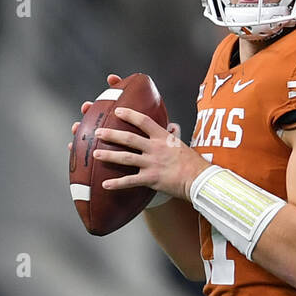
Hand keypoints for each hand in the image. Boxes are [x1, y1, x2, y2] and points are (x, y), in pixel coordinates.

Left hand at [70, 74, 206, 203]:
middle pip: (129, 138)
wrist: (199, 180)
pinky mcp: (151, 179)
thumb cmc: (192, 163)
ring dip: (109, 155)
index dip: (129, 115)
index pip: (143, 121)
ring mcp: (152, 163)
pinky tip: (105, 185)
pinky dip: (117, 184)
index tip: (118, 111)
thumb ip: (173, 135)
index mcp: (163, 137)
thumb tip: (173, 128)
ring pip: (126, 158)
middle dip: (111, 134)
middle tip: (98, 132)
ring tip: (96, 154)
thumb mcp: (182, 144)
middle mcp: (155, 148)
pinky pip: (130, 181)